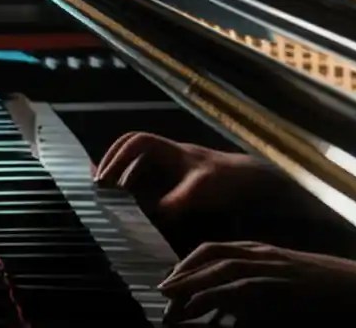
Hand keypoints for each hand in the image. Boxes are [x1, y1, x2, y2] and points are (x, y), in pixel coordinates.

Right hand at [94, 132, 278, 218]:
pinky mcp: (179, 182)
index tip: (106, 177)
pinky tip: (133, 206)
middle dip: (113, 165)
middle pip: (131, 151)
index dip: (116, 156)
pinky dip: (138, 190)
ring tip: (111, 197)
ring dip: (124, 178)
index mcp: (171, 150)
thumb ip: (176, 200)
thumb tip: (152, 213)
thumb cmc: (229, 180)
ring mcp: (174, 168)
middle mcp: (169, 156)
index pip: (135, 142)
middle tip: (100, 187)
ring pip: (140, 166)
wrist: (256, 183)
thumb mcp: (202, 190)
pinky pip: (151, 181)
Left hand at [157, 241, 355, 323]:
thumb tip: (229, 305)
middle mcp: (265, 254)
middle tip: (162, 291)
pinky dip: (215, 296)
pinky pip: (240, 289)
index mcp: (264, 251)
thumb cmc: (329, 290)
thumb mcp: (287, 283)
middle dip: (184, 271)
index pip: (217, 248)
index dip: (189, 261)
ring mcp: (274, 269)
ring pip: (221, 268)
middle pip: (213, 255)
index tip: (170, 277)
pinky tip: (199, 307)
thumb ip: (258, 287)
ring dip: (191, 283)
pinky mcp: (282, 287)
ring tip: (170, 299)